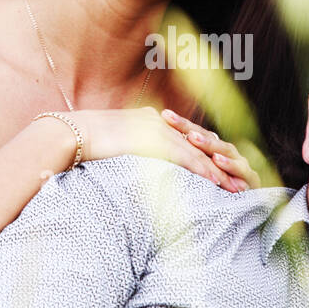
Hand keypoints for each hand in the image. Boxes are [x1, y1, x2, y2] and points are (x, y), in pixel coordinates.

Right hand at [68, 107, 251, 191]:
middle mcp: (156, 122)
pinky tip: (216, 182)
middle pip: (196, 144)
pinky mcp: (153, 142)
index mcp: (148, 121)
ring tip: (235, 187)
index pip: (184, 139)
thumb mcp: (111, 145)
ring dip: (217, 171)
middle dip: (219, 162)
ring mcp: (155, 131)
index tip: (220, 169)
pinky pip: (184, 158)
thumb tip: (130, 164)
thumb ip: (127, 150)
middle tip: (239, 179)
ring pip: (196, 152)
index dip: (204, 154)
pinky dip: (202, 171)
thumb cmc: (81, 143)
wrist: (69, 134)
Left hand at [160, 110, 261, 189]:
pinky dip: (229, 164)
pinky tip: (217, 160)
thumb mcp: (196, 182)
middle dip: (188, 128)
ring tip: (192, 137)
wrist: (248, 217)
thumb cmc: (217, 198)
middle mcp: (228, 154)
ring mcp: (241, 165)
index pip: (196, 134)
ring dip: (209, 144)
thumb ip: (183, 167)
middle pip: (208, 137)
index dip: (180, 125)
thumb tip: (158, 154)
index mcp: (215, 152)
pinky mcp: (251, 180)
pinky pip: (240, 171)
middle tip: (171, 119)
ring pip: (224, 150)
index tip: (163, 115)